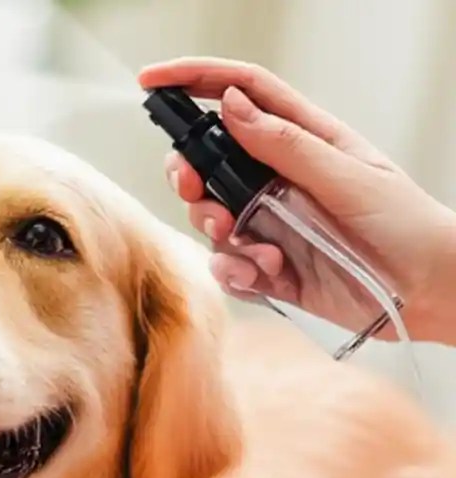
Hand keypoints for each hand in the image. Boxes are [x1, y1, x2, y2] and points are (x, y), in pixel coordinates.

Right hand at [139, 57, 455, 345]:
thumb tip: (230, 104)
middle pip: (209, 163)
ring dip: (219, 232)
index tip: (152, 81)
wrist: (431, 294)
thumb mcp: (347, 176)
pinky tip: (268, 275)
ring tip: (253, 248)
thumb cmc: (409, 225)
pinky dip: (236, 272)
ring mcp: (271, 223)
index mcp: (302, 141)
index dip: (195, 80)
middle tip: (194, 191)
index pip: (241, 94)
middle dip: (189, 176)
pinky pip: (227, 266)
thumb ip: (285, 144)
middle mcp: (279, 179)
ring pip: (211, 218)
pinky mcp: (269, 269)